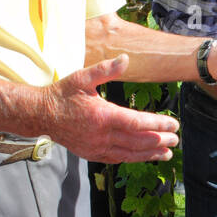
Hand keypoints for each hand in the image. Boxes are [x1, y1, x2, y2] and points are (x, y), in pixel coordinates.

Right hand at [42, 56, 179, 163]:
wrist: (40, 114)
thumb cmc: (62, 94)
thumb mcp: (82, 77)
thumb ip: (105, 69)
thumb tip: (125, 58)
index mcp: (103, 116)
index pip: (138, 123)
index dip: (158, 125)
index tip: (174, 125)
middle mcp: (102, 135)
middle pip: (138, 141)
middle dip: (159, 140)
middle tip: (176, 139)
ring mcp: (97, 147)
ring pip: (130, 154)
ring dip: (150, 154)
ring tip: (167, 153)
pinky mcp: (92, 153)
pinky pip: (117, 158)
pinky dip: (133, 158)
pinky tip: (144, 156)